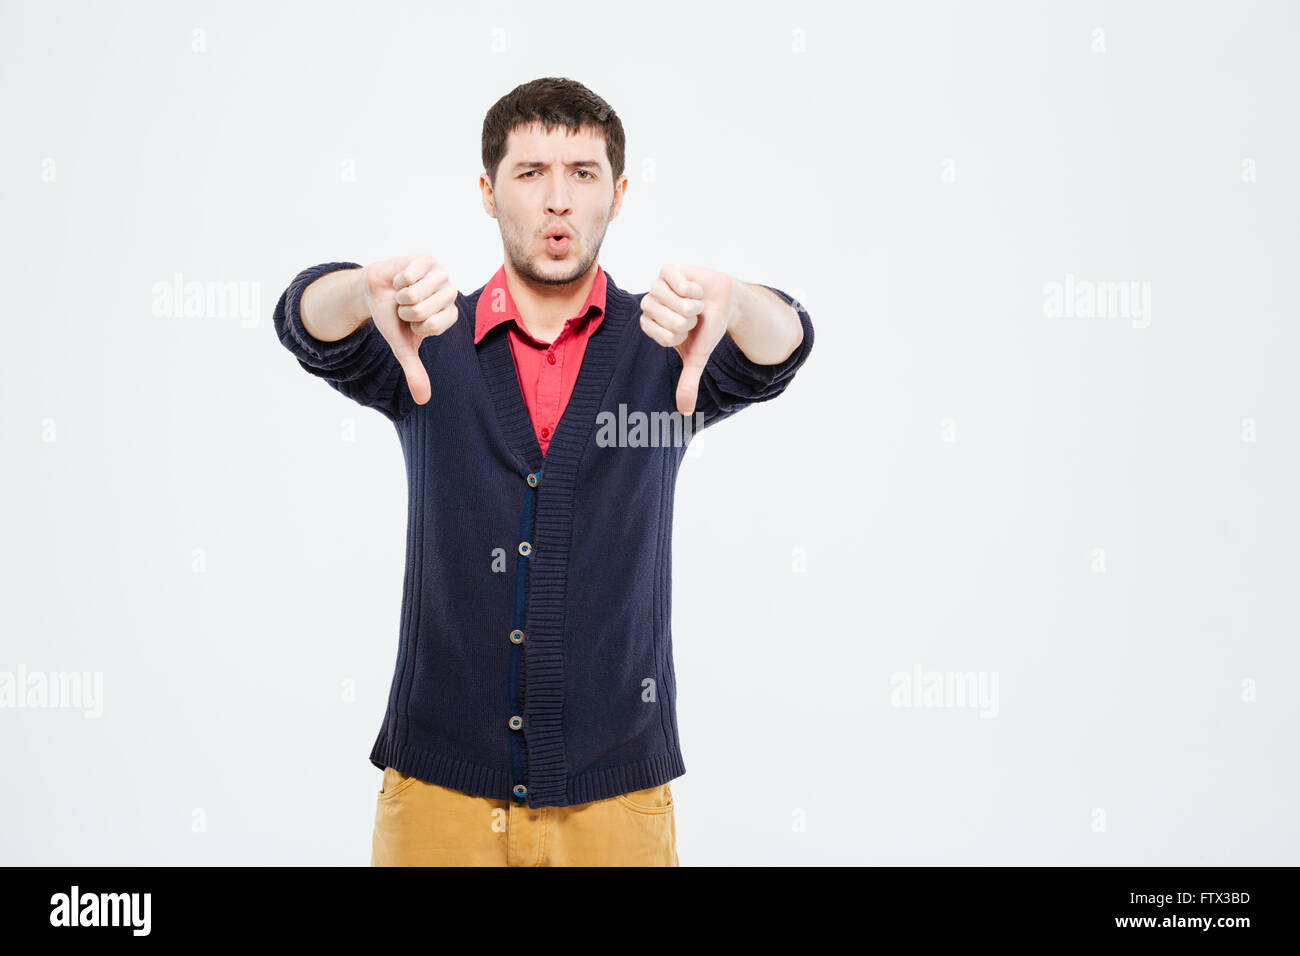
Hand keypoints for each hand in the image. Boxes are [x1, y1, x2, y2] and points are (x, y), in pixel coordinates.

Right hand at [362, 254, 458, 404]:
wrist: (376, 292)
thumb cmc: (393, 318)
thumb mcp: (403, 346)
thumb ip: (415, 371)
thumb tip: (423, 400)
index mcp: (449, 315)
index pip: (433, 325)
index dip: (414, 325)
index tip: (412, 322)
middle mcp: (450, 294)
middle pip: (422, 309)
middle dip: (404, 311)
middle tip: (405, 307)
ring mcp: (441, 274)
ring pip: (413, 293)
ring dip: (400, 295)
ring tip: (402, 294)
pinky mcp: (426, 260)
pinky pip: (408, 276)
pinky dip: (397, 280)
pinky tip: (401, 279)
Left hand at [639, 264, 734, 415]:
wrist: (725, 304)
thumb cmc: (707, 329)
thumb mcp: (697, 358)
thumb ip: (688, 382)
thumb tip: (685, 412)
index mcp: (650, 324)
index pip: (657, 333)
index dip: (679, 334)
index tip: (686, 331)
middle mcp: (649, 304)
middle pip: (667, 318)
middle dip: (688, 320)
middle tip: (693, 317)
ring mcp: (657, 286)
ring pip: (675, 301)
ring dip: (693, 304)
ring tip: (696, 303)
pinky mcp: (668, 270)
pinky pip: (677, 282)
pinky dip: (694, 289)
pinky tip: (696, 289)